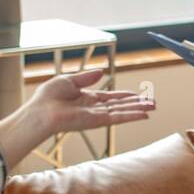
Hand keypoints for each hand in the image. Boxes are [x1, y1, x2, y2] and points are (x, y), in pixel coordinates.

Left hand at [29, 68, 154, 136]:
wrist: (39, 112)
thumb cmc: (47, 98)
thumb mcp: (68, 81)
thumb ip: (86, 78)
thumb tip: (101, 72)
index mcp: (87, 99)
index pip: (111, 97)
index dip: (126, 96)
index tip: (139, 95)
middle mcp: (94, 108)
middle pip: (121, 105)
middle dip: (137, 104)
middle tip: (153, 102)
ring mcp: (96, 115)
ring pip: (122, 111)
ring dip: (138, 109)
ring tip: (153, 107)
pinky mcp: (97, 121)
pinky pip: (117, 117)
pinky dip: (131, 116)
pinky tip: (143, 115)